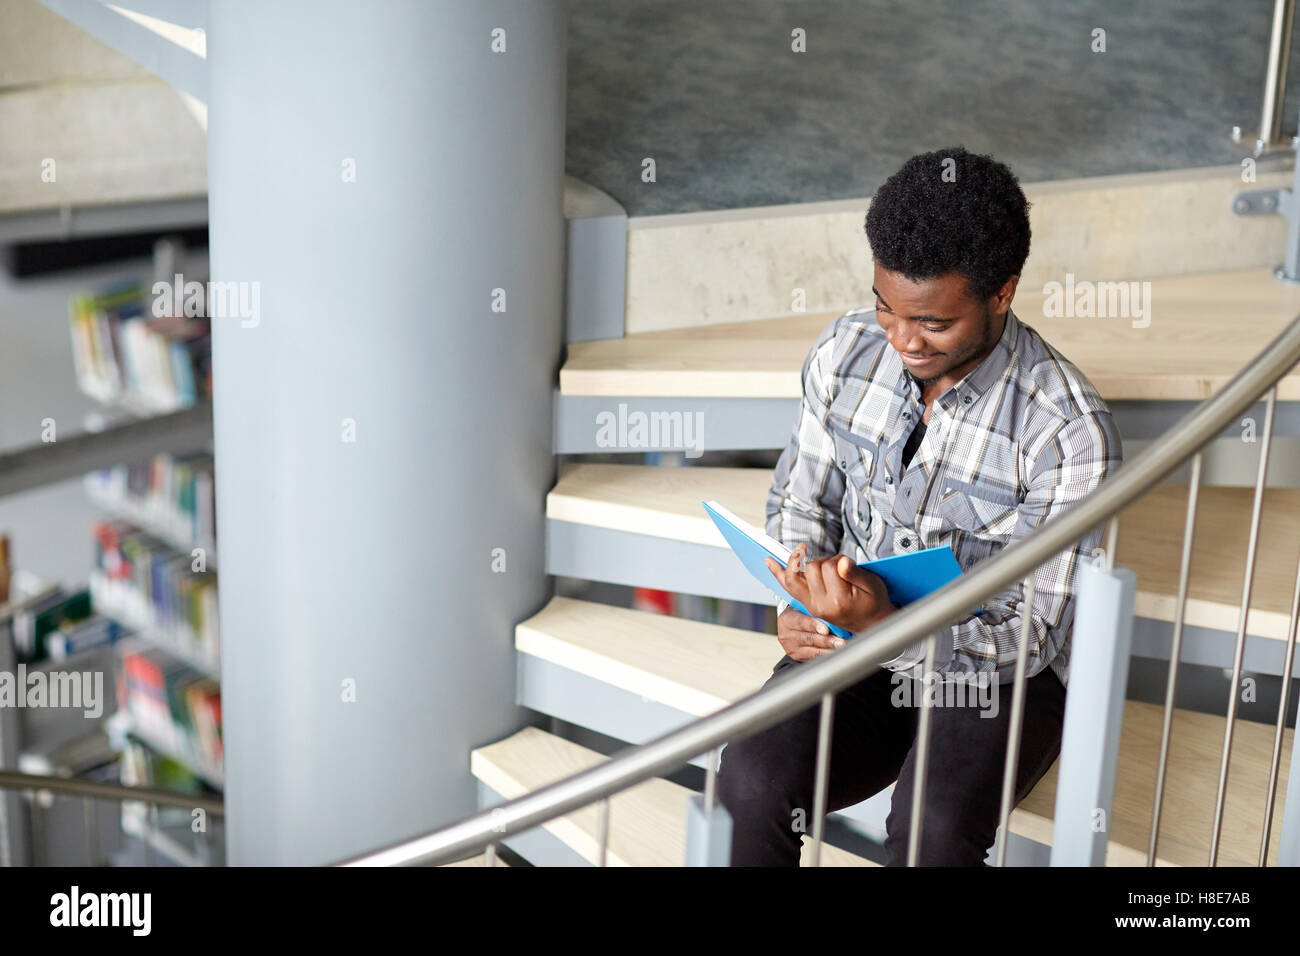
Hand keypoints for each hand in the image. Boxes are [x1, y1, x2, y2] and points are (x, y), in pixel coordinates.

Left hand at [765, 554, 894, 634]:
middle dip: (824, 561)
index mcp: (839, 600)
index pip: (829, 567)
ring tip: (800, 550)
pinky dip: (778, 573)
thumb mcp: (873, 585)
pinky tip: (769, 561)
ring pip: (793, 578)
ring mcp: (812, 606)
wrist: (871, 624)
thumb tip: (842, 561)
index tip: (847, 564)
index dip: (838, 560)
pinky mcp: (808, 605)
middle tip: (837, 565)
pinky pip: (788, 587)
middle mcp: (821, 605)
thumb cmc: (873, 602)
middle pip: (812, 568)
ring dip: (797, 562)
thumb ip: (855, 573)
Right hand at [776, 606, 844, 661]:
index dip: (814, 625)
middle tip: (841, 642)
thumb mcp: (803, 608)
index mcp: (788, 619)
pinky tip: (836, 652)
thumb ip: (815, 611)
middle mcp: (787, 635)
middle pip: (809, 639)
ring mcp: (792, 648)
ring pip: (813, 651)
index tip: (826, 630)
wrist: (791, 626)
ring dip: (830, 649)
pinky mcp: (798, 657)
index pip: (801, 622)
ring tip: (842, 647)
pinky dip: (827, 654)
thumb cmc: (801, 614)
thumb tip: (834, 615)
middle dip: (827, 640)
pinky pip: (815, 658)